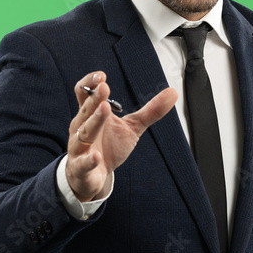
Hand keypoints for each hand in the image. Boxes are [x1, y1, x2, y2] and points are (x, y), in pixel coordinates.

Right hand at [65, 71, 176, 201]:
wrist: (92, 177)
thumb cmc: (109, 147)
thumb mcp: (132, 127)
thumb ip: (150, 111)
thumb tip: (173, 92)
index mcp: (91, 114)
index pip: (84, 94)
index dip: (90, 83)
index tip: (102, 76)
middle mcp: (81, 128)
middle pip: (86, 110)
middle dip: (96, 99)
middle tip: (105, 87)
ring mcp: (79, 148)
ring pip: (84, 133)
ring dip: (94, 121)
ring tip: (105, 109)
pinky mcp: (80, 168)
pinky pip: (83, 163)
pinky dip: (89, 160)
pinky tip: (96, 156)